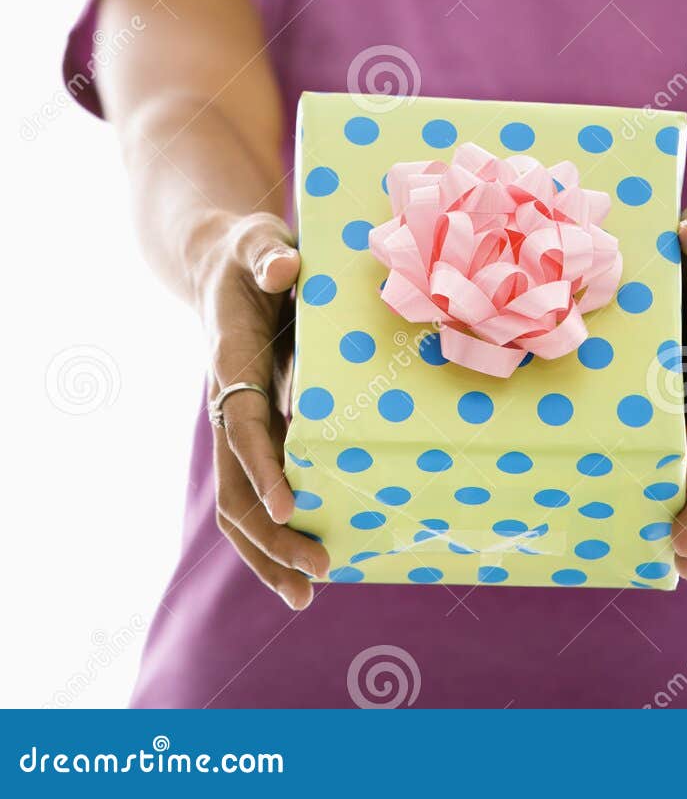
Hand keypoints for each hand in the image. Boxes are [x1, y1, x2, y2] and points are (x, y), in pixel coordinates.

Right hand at [194, 212, 330, 609]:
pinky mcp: (258, 428)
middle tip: (316, 574)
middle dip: (270, 536)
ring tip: (307, 592)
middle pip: (234, 487)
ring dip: (268, 550)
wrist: (223, 264)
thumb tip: (283, 270)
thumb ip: (267, 255)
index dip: (263, 466)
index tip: (292, 504)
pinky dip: (278, 529)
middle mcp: (228, 402)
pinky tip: (310, 561)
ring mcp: (240, 422)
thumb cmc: (249, 253)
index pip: (242, 425)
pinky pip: (258, 490)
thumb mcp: (258, 241)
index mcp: (230, 362)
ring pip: (238, 502)